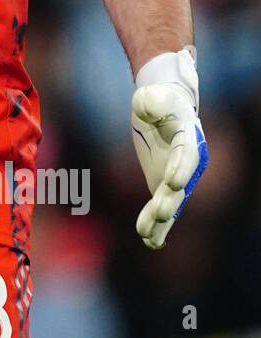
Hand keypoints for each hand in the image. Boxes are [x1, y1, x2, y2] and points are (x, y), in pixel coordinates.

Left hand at [131, 47, 207, 249]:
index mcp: (189, 139)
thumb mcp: (153, 96)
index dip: (181, 168)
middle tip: (161, 214)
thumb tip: (148, 104)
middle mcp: (188, 163)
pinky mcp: (163, 185)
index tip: (173, 182)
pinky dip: (154, 224)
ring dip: (160, 220)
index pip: (186, 156)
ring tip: (149, 236)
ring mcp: (176, 177)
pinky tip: (149, 241)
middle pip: (180, 184)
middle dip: (171, 200)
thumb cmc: (158, 101)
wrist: (161, 110)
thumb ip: (152, 101)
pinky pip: (160, 207)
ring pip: (171, 202)